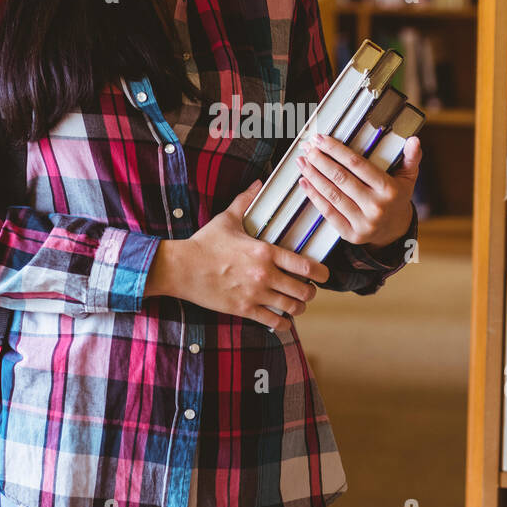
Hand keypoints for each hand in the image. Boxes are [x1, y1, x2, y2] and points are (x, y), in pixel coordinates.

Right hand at [144, 180, 329, 331]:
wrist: (182, 267)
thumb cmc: (205, 243)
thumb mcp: (227, 219)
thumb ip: (246, 201)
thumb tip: (257, 183)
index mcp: (265, 252)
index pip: (305, 265)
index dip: (321, 273)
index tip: (324, 275)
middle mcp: (264, 274)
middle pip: (304, 290)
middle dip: (310, 292)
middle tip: (308, 290)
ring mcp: (255, 294)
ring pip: (291, 308)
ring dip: (298, 308)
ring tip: (297, 305)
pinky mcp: (244, 309)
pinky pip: (273, 322)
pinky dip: (283, 323)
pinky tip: (283, 321)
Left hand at [296, 132, 421, 248]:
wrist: (394, 230)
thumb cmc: (397, 196)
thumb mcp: (408, 177)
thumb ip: (411, 157)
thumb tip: (414, 140)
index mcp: (390, 190)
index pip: (358, 165)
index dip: (336, 150)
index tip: (321, 139)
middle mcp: (376, 207)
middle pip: (341, 179)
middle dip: (320, 161)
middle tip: (307, 148)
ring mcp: (363, 223)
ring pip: (332, 195)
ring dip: (313, 176)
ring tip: (303, 162)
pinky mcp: (351, 234)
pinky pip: (328, 212)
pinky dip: (314, 196)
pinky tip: (305, 182)